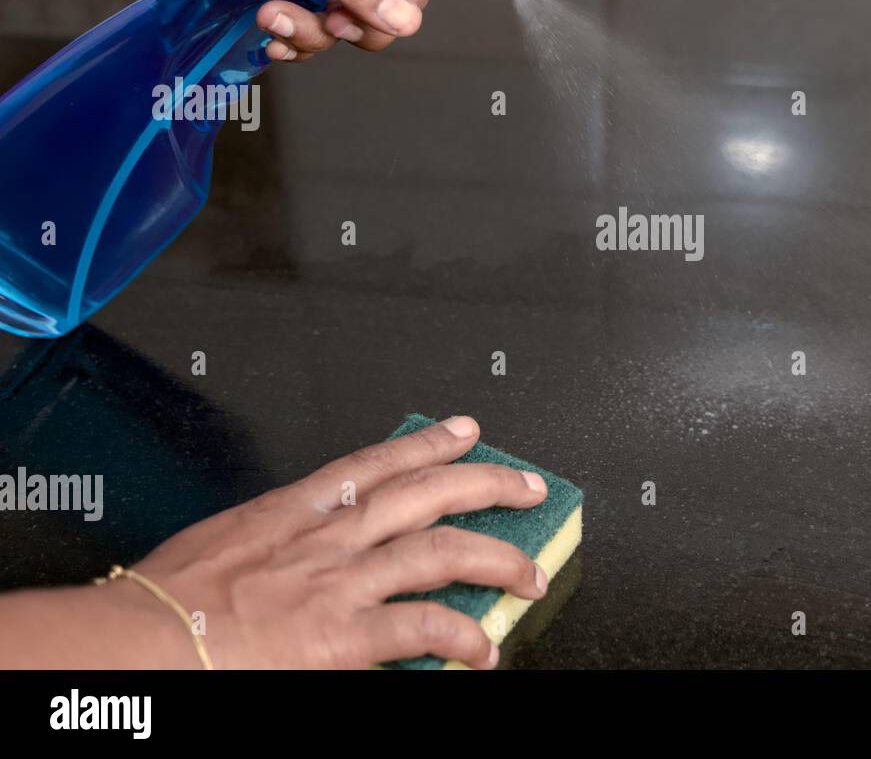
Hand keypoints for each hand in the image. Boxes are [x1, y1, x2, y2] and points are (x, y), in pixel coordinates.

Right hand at [0, 416, 549, 668]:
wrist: (134, 644)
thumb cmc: (158, 603)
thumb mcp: (223, 547)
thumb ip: (277, 541)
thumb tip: (308, 552)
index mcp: (292, 512)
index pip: (376, 462)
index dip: (427, 443)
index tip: (462, 430)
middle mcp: (326, 539)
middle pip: (425, 493)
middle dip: (485, 483)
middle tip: (526, 485)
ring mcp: (338, 585)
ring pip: (440, 551)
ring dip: (496, 559)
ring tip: (530, 572)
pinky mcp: (341, 637)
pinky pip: (421, 627)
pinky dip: (460, 635)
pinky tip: (483, 646)